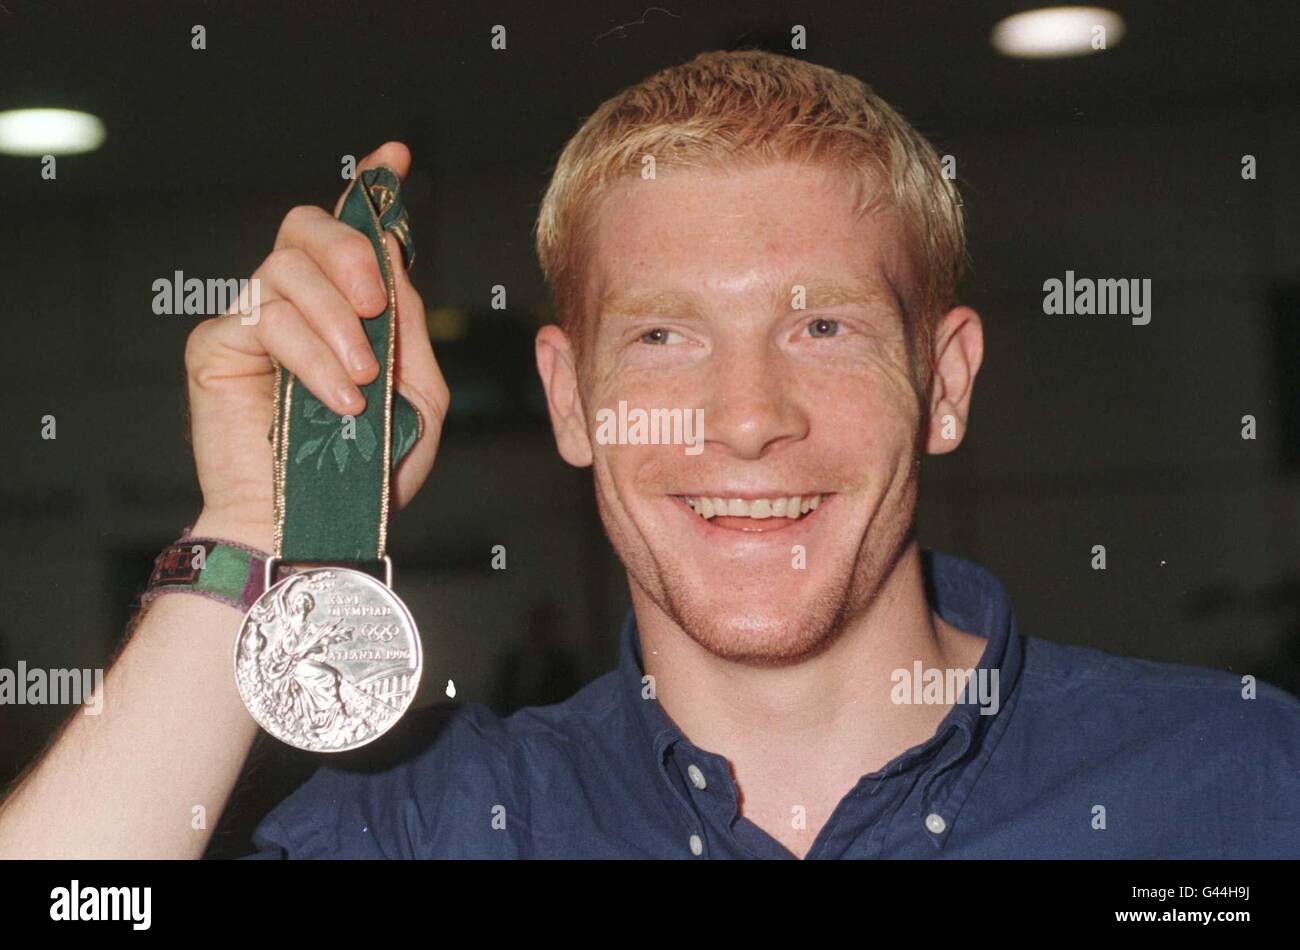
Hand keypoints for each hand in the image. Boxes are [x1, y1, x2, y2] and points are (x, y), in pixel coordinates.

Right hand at [185, 142, 448, 549]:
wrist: (316, 527)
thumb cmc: (367, 473)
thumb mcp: (416, 395)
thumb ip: (407, 326)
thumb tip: (396, 260)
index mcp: (343, 308)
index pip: (349, 232)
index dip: (369, 189)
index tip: (395, 158)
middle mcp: (295, 304)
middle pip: (308, 227)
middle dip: (350, 251)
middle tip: (377, 303)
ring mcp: (252, 321)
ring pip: (288, 270)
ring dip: (339, 323)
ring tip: (362, 383)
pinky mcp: (216, 346)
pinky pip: (266, 318)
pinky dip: (311, 355)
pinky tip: (337, 398)